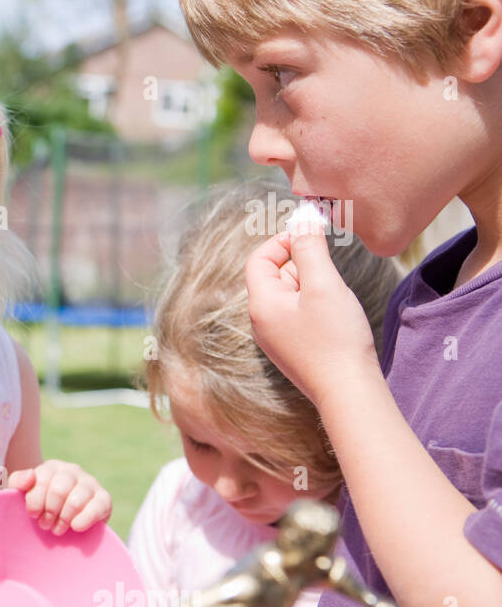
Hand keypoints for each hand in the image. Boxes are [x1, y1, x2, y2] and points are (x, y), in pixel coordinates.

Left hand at [7, 460, 111, 533]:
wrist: (61, 520)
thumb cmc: (39, 506)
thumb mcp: (21, 493)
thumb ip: (18, 482)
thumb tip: (30, 475)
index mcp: (51, 468)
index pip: (40, 481)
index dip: (34, 503)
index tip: (33, 516)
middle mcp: (72, 471)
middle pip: (58, 491)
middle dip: (49, 513)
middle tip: (45, 525)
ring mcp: (90, 483)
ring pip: (75, 501)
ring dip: (64, 520)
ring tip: (58, 529)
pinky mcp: (104, 498)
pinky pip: (97, 508)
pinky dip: (83, 520)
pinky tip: (75, 527)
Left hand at [244, 221, 380, 405]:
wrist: (348, 391)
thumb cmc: (336, 337)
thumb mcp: (323, 284)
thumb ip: (310, 248)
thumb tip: (302, 216)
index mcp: (260, 304)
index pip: (258, 259)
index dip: (282, 241)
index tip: (312, 237)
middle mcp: (261, 321)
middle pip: (273, 275)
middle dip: (301, 263)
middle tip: (329, 273)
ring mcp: (275, 336)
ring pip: (288, 294)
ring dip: (311, 284)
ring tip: (334, 300)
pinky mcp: (292, 347)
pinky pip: (297, 313)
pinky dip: (314, 304)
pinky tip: (335, 316)